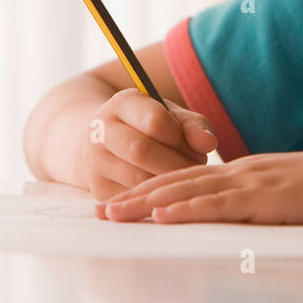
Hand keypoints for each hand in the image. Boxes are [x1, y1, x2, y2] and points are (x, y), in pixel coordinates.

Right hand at [82, 88, 216, 199]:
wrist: (109, 142)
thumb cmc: (150, 127)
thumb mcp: (172, 117)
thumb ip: (193, 126)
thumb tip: (209, 143)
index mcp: (121, 104)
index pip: (154, 121)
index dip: (182, 138)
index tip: (199, 148)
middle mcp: (100, 131)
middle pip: (142, 151)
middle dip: (177, 163)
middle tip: (196, 168)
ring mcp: (94, 161)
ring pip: (137, 178)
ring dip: (169, 182)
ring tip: (184, 178)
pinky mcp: (98, 189)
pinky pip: (133, 198)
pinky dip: (157, 198)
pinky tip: (169, 191)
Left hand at [94, 148, 302, 224]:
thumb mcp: (288, 195)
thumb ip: (261, 204)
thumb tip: (241, 223)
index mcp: (245, 171)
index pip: (189, 181)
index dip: (153, 191)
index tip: (123, 201)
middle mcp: (240, 172)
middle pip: (178, 183)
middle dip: (136, 196)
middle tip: (99, 209)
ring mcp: (250, 182)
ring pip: (188, 192)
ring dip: (147, 203)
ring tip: (114, 212)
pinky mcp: (264, 198)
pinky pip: (217, 204)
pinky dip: (186, 209)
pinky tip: (161, 215)